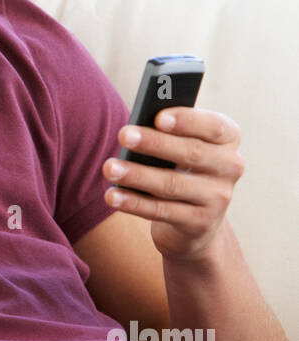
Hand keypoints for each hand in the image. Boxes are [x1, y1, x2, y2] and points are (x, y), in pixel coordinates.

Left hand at [102, 107, 244, 263]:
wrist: (196, 223)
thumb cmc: (182, 169)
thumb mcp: (183, 147)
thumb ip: (169, 134)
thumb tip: (136, 128)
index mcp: (228, 139)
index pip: (214, 126)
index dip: (187, 120)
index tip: (159, 117)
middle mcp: (230, 167)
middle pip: (191, 153)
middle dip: (154, 143)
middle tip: (123, 134)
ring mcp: (218, 198)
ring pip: (172, 184)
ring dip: (137, 175)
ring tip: (110, 167)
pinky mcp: (200, 224)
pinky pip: (162, 211)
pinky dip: (134, 203)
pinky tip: (113, 195)